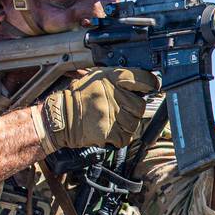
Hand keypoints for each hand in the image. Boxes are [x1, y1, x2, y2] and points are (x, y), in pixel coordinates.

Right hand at [39, 68, 157, 149]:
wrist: (62, 117)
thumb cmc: (79, 98)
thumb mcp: (97, 78)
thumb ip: (119, 80)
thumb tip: (142, 83)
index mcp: (111, 78)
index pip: (141, 78)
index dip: (150, 83)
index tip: (153, 86)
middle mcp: (113, 94)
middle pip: (140, 105)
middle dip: (133, 110)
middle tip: (121, 110)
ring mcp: (112, 114)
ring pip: (134, 123)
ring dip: (127, 124)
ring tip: (112, 120)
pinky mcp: (109, 131)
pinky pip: (126, 137)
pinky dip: (120, 137)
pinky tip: (110, 131)